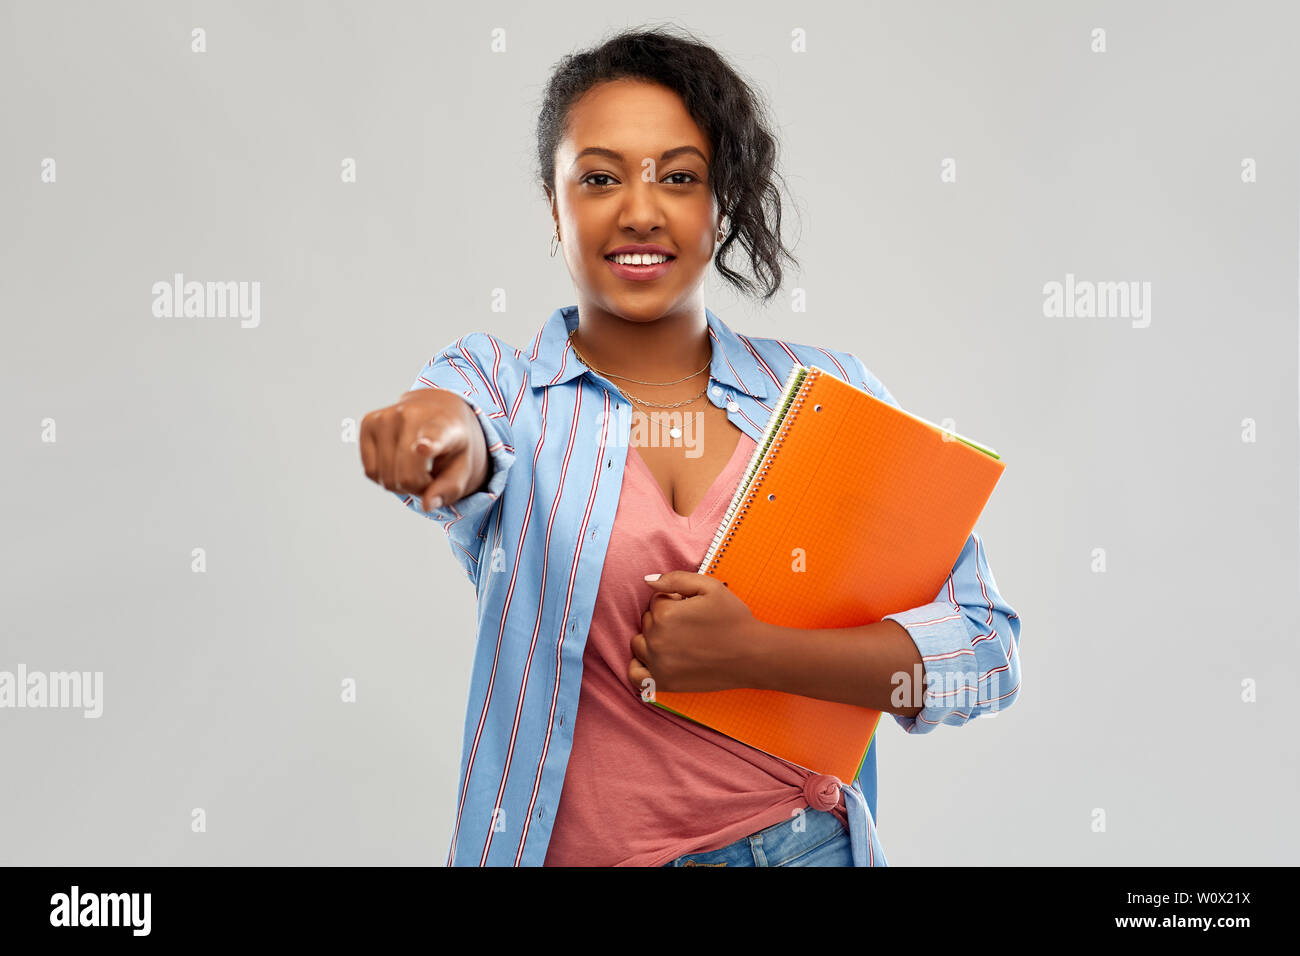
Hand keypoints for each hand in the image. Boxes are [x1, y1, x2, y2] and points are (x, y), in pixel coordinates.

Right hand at [360, 389, 488, 511]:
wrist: (438, 410)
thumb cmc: (452, 444)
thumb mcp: (463, 467)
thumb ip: (449, 489)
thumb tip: (427, 505)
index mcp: (445, 426)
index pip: (434, 437)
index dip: (428, 445)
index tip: (424, 448)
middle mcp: (413, 415)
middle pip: (405, 477)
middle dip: (418, 488)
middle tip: (430, 476)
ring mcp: (387, 417)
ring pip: (385, 478)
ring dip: (401, 484)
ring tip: (415, 467)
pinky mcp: (368, 422)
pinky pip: (371, 471)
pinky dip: (384, 477)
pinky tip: (398, 462)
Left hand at [628, 571, 762, 695]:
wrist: (752, 655)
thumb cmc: (733, 619)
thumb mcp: (710, 587)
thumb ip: (675, 579)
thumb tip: (647, 581)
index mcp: (665, 614)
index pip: (656, 600)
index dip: (674, 601)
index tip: (693, 609)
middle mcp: (657, 639)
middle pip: (647, 621)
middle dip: (664, 619)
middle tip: (690, 626)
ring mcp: (658, 664)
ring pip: (639, 644)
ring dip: (652, 639)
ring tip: (678, 641)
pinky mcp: (664, 682)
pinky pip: (635, 675)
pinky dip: (639, 666)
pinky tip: (654, 659)